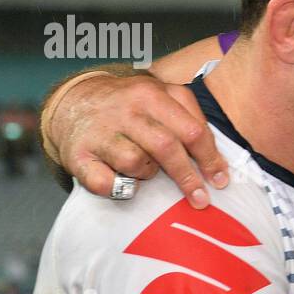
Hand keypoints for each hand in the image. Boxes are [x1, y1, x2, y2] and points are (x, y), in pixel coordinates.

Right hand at [48, 73, 228, 207]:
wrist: (72, 99)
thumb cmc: (129, 106)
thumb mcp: (160, 96)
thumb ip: (189, 117)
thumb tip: (216, 157)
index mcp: (152, 94)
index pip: (191, 129)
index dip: (210, 158)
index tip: (220, 180)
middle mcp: (126, 111)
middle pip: (167, 148)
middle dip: (188, 177)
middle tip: (200, 199)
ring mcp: (100, 132)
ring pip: (137, 164)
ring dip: (147, 174)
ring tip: (143, 168)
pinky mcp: (78, 154)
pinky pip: (105, 183)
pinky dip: (117, 187)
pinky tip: (120, 180)